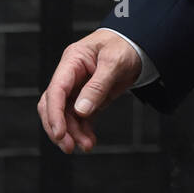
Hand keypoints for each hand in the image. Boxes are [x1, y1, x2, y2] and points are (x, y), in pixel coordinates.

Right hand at [37, 29, 141, 154]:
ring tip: (86, 145)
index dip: (54, 114)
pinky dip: (83, 130)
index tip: (59, 133)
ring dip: (73, 133)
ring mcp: (79, 88)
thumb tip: (81, 110)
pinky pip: (80, 118)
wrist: (139, 46)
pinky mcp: (89, 98)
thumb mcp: (114, 62)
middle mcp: (71, 75)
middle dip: (59, 128)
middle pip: (54, 105)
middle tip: (69, 147)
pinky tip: (89, 140)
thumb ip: (98, 85)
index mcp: (72, 61)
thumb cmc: (125, 46)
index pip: (56, 90)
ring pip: (66, 115)